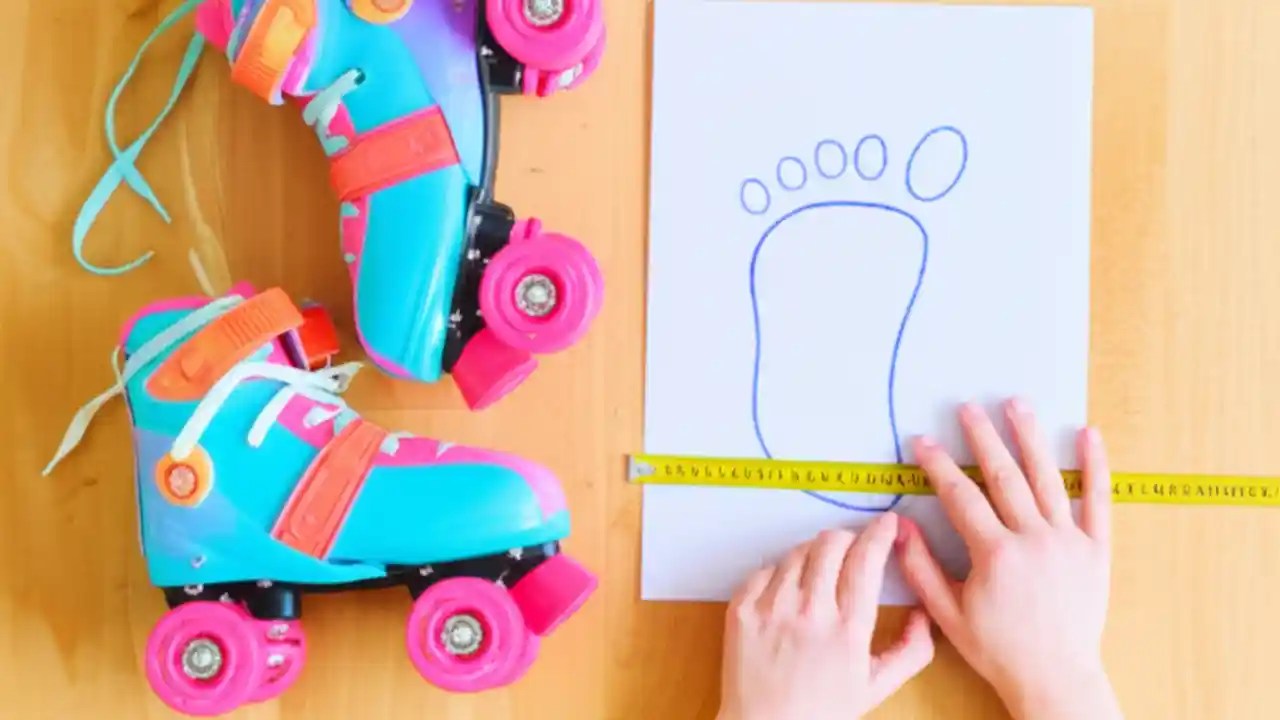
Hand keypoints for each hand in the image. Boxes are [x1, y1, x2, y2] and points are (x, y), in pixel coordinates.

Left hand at [718, 513, 934, 719]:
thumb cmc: (820, 713)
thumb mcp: (876, 687)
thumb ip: (911, 651)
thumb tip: (923, 614)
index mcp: (847, 629)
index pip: (866, 560)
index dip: (879, 533)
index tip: (886, 524)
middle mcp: (809, 612)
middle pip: (831, 544)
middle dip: (847, 538)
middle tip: (852, 548)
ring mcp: (771, 608)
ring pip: (797, 552)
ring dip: (813, 554)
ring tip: (818, 576)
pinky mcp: (742, 610)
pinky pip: (764, 569)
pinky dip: (779, 573)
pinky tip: (787, 593)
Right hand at [897, 399, 1121, 719]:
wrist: (1054, 677)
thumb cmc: (998, 650)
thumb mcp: (947, 613)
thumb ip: (921, 567)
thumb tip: (899, 527)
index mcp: (996, 555)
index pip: (961, 496)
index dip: (939, 466)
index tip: (923, 443)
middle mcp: (1034, 541)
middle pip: (1004, 476)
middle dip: (982, 438)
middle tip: (967, 408)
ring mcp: (1069, 542)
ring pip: (1047, 479)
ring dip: (1030, 438)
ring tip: (1017, 404)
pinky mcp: (1096, 550)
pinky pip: (1099, 501)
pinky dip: (1095, 467)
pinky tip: (1088, 436)